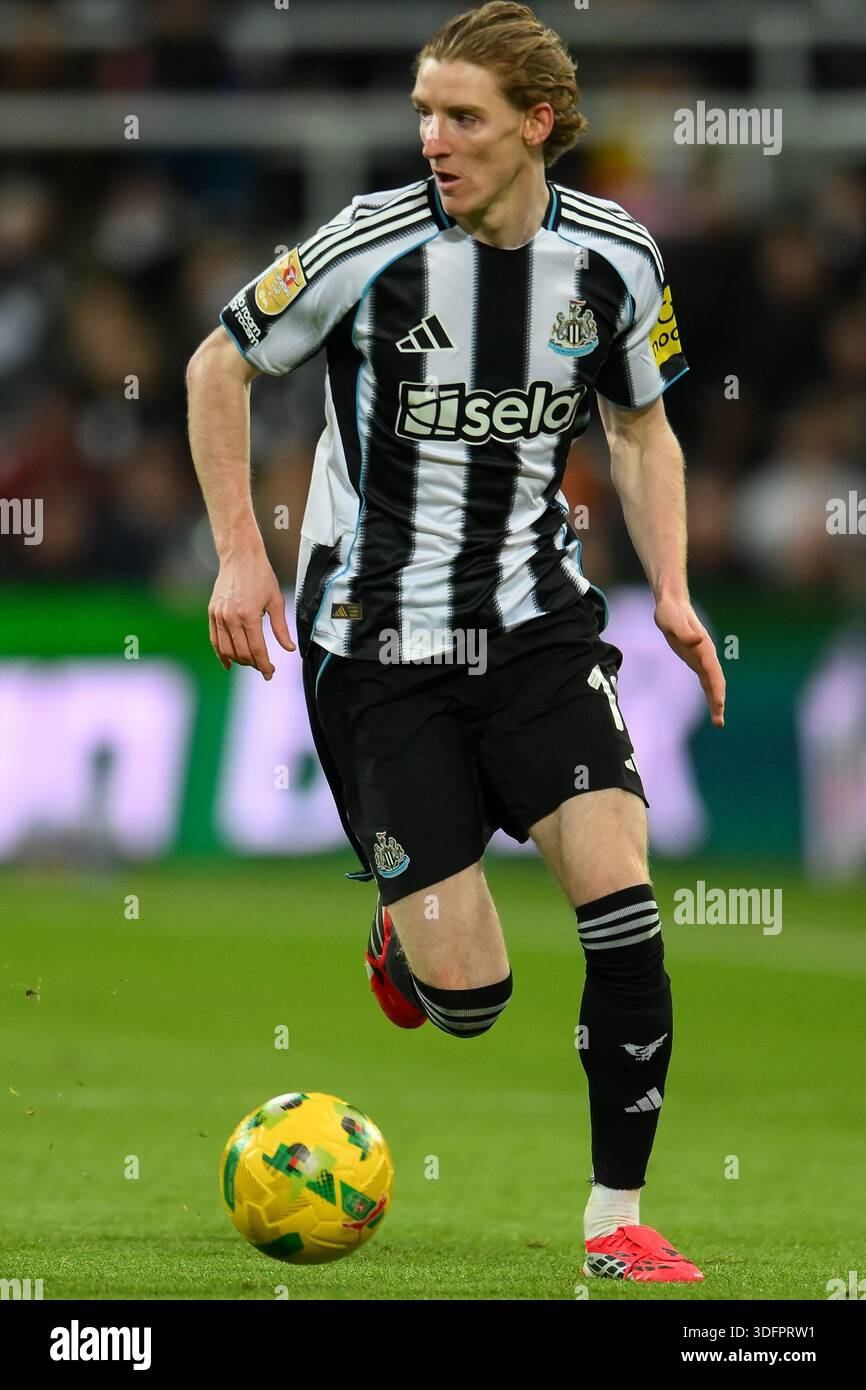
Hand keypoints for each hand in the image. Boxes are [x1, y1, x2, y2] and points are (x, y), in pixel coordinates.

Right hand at [208, 545, 295, 679]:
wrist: (240, 557)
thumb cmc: (261, 576)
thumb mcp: (276, 601)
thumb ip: (281, 628)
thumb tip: (289, 649)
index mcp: (249, 616)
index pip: (257, 650)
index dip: (265, 665)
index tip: (271, 673)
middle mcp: (231, 618)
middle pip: (242, 653)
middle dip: (254, 664)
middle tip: (264, 668)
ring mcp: (219, 616)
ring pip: (226, 649)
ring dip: (239, 661)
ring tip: (251, 663)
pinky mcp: (212, 612)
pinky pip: (214, 639)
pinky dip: (221, 653)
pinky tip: (228, 663)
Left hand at [654, 595, 724, 726]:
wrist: (672, 605)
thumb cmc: (670, 612)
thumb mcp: (673, 621)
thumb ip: (684, 631)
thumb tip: (698, 640)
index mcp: (703, 647)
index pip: (712, 671)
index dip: (716, 688)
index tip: (719, 703)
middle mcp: (707, 654)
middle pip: (716, 681)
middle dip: (719, 701)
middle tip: (719, 722)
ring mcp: (703, 658)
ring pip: (713, 683)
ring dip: (716, 701)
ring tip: (718, 721)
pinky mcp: (696, 660)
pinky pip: (706, 680)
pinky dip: (710, 693)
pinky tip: (713, 706)